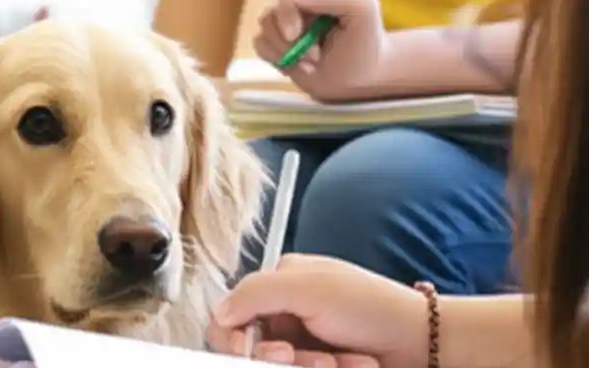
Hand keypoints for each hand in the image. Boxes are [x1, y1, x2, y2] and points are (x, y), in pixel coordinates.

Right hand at [208, 255, 428, 366]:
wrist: (425, 343)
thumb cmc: (373, 306)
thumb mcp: (309, 288)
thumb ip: (256, 293)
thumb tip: (219, 311)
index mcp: (280, 285)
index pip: (232, 313)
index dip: (232, 337)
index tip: (245, 351)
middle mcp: (288, 315)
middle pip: (253, 348)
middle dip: (278, 356)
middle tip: (299, 357)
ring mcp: (305, 345)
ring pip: (279, 366)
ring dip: (309, 367)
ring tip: (339, 361)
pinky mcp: (322, 367)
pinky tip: (351, 364)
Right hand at [255, 0, 387, 100]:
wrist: (356, 78)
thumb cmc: (365, 42)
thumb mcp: (364, 11)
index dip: (287, 4)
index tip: (295, 33)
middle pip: (272, 1)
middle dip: (287, 34)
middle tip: (311, 56)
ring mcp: (285, 12)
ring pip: (263, 22)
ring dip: (287, 49)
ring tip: (313, 60)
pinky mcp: (274, 33)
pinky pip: (259, 41)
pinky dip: (277, 57)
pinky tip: (299, 63)